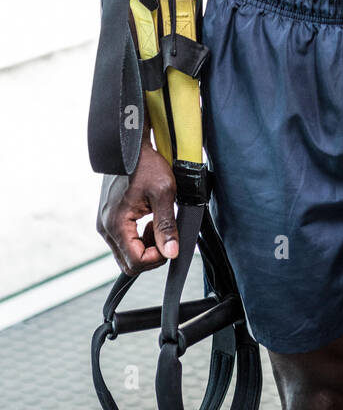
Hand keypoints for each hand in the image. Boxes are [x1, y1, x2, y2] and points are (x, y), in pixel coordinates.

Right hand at [96, 141, 178, 275]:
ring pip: (126, 254)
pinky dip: (138, 239)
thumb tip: (171, 252)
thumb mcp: (163, 193)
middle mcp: (105, 228)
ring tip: (157, 224)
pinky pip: (123, 241)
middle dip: (150, 255)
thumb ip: (166, 226)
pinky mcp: (108, 219)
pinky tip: (148, 221)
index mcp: (116, 224)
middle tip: (164, 234)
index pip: (135, 262)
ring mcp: (104, 224)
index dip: (157, 258)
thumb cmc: (146, 165)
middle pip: (128, 263)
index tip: (170, 242)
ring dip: (145, 246)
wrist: (130, 146)